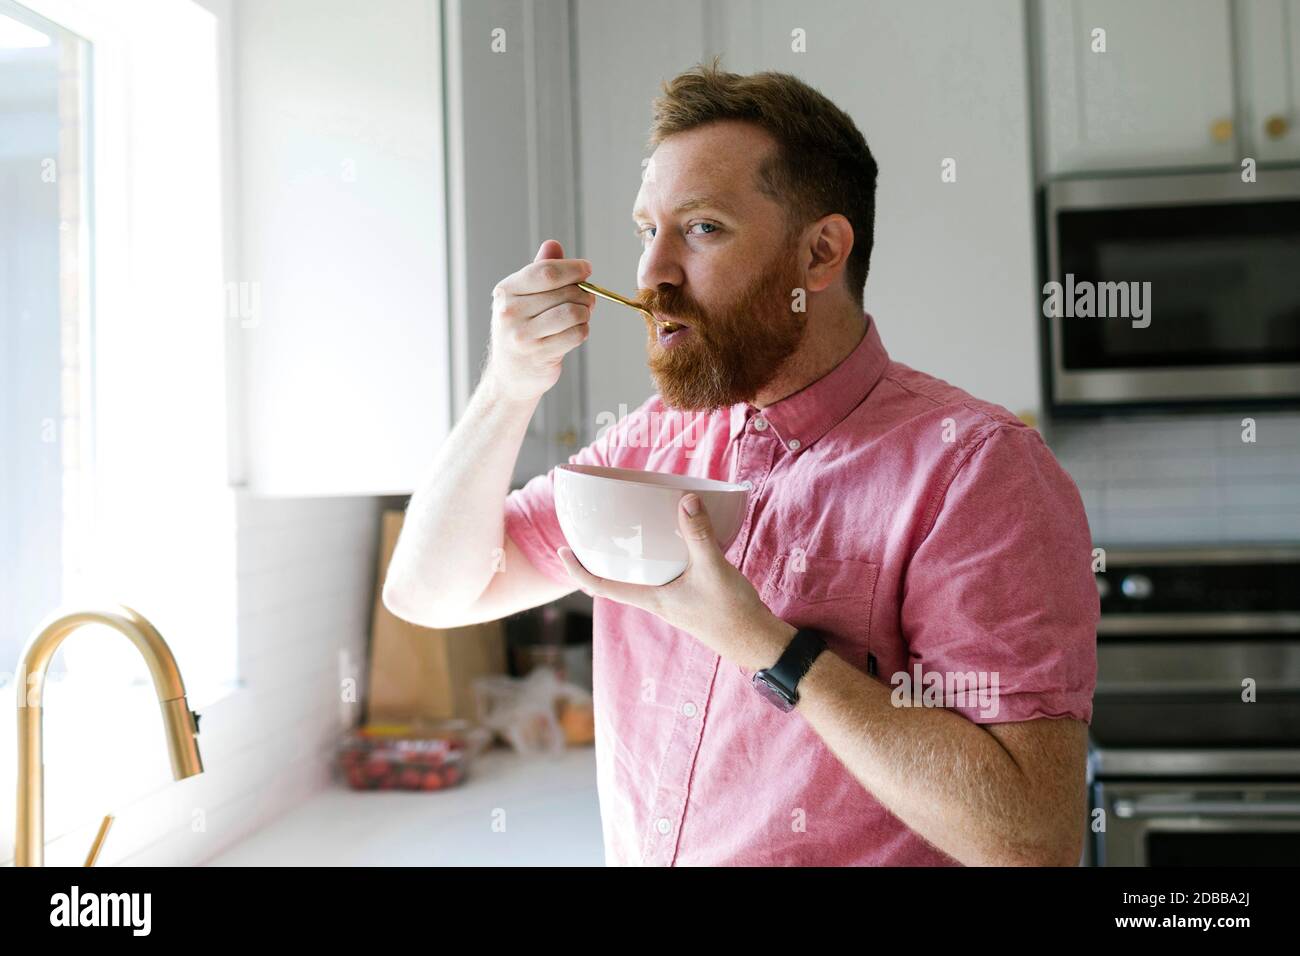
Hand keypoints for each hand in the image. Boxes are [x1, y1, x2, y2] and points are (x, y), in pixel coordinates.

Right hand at [485, 239, 595, 402]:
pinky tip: (577, 331)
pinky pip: (576, 334)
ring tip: (583, 314)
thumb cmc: (522, 329)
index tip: (587, 269)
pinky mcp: (540, 355)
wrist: (511, 374)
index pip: (545, 272)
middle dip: (583, 293)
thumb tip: (553, 244)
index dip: (572, 268)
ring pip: (573, 312)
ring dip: (585, 312)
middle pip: (564, 292)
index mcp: (506, 291)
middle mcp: (511, 312)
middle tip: (588, 299)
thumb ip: (539, 270)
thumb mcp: (523, 297)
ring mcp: (524, 335)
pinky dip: (583, 330)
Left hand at [557, 493, 793, 670]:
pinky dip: (653, 558)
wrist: (755, 641)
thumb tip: (686, 499)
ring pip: (637, 578)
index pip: (600, 587)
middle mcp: (654, 600)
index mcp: (650, 598)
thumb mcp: (713, 570)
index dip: (577, 571)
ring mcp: (670, 599)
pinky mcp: (686, 595)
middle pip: (613, 582)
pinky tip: (667, 540)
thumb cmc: (731, 613)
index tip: (561, 550)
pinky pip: (659, 575)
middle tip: (586, 535)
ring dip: (624, 560)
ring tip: (620, 533)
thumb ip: (699, 535)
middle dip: (597, 561)